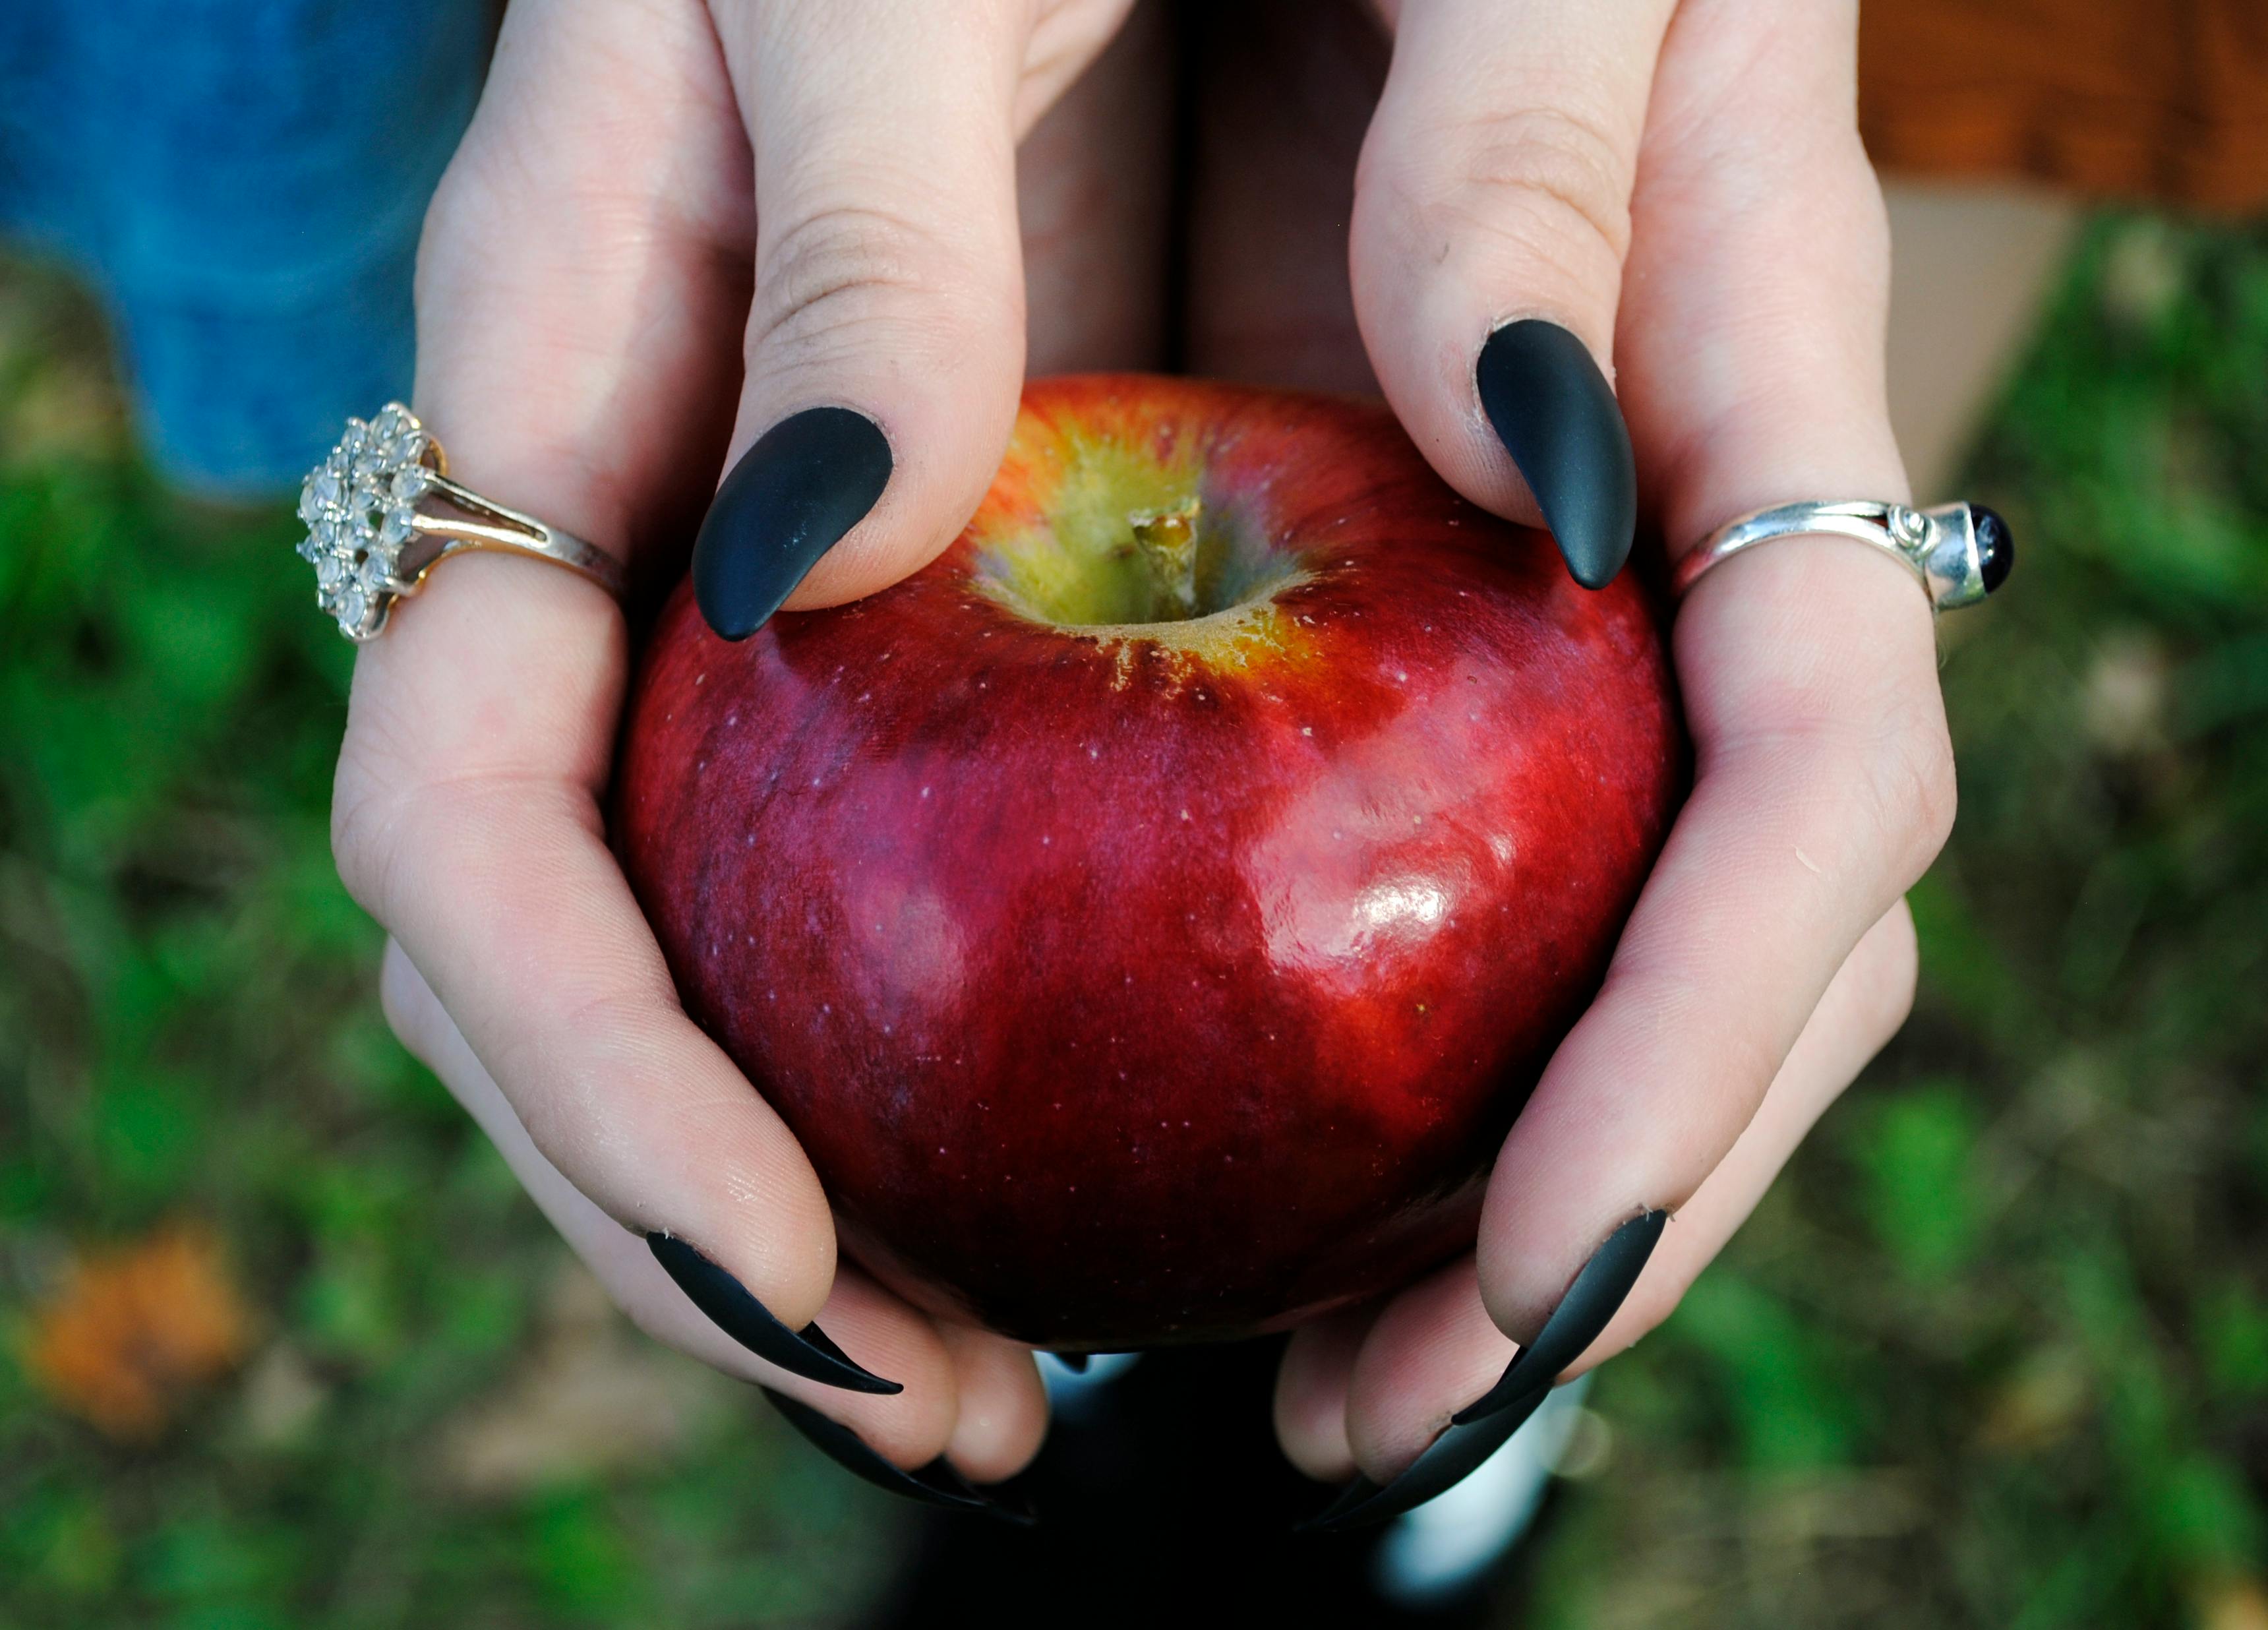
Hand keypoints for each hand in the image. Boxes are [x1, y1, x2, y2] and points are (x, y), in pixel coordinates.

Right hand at [329, 0, 1167, 1508]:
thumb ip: (859, 226)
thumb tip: (818, 548)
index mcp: (573, 382)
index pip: (477, 806)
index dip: (603, 1073)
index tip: (798, 1260)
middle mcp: (652, 521)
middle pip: (583, 959)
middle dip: (724, 1226)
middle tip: (950, 1408)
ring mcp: (789, 581)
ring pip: (730, 958)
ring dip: (850, 1200)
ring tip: (1014, 1379)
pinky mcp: (938, 599)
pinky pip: (893, 881)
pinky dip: (975, 1063)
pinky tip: (1105, 1182)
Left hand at [1170, 1, 1955, 1522]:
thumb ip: (1529, 136)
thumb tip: (1538, 458)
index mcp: (1723, 351)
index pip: (1806, 757)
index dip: (1706, 1030)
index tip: (1529, 1251)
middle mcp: (1640, 516)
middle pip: (1721, 929)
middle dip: (1595, 1204)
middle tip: (1385, 1407)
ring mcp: (1514, 583)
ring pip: (1574, 942)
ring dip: (1467, 1189)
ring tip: (1310, 1380)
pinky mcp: (1380, 604)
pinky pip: (1409, 877)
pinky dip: (1334, 1058)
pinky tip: (1214, 1175)